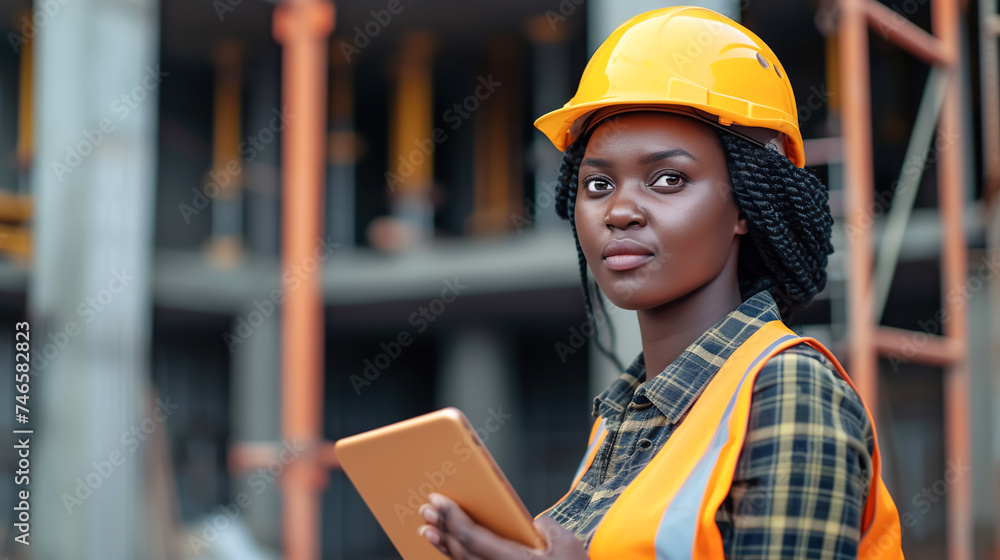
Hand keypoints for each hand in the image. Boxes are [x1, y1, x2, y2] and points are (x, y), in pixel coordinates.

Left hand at [417, 493, 588, 559]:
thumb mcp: (568, 546)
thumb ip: (547, 527)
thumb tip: (533, 521)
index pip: (473, 536)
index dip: (453, 517)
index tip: (440, 501)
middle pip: (461, 550)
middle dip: (443, 527)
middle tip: (428, 509)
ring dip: (443, 545)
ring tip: (429, 529)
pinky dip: (455, 558)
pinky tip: (448, 549)